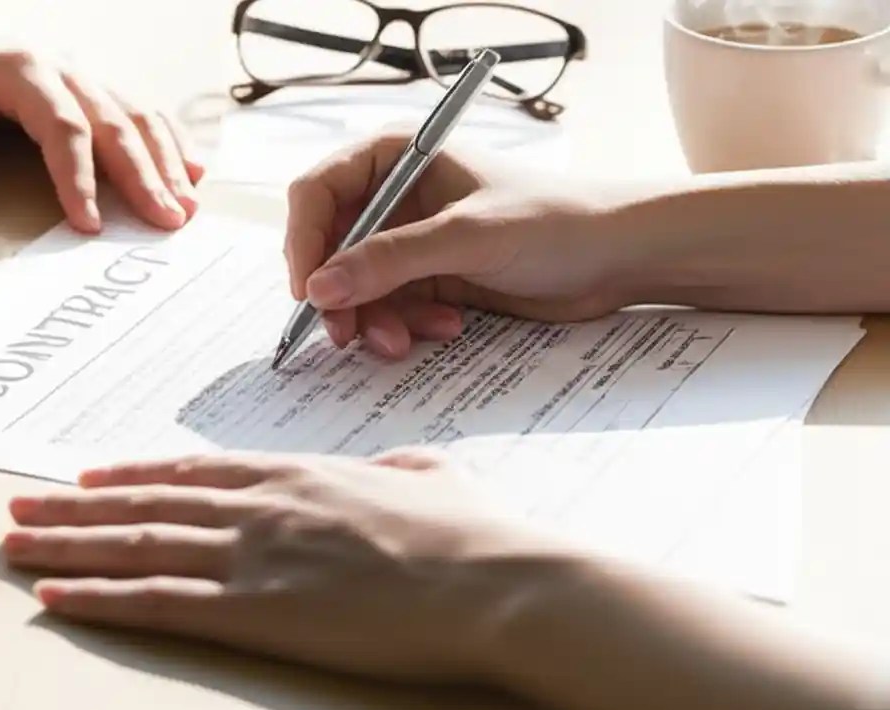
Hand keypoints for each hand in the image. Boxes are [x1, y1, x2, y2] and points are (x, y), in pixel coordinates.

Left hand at [0, 13, 202, 232]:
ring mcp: (90, 75)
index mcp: (21, 70)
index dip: (79, 177)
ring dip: (169, 162)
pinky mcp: (102, 87)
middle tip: (167, 221)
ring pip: (141, 116)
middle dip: (145, 176)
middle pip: (116, 124)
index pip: (61, 127)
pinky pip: (146, 112)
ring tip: (188, 206)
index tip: (90, 225)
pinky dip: (172, 143)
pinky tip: (193, 174)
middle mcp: (66, 69)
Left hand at [4, 449, 574, 683]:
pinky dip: (100, 597)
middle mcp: (261, 506)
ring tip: (16, 542)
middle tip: (21, 504)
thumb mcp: (434, 478)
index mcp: (300, 475)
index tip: (91, 474)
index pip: (196, 471)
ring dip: (68, 544)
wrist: (496, 580)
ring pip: (136, 544)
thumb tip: (400, 471)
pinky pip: (157, 601)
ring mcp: (253, 554)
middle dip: (77, 506)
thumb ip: (400, 470)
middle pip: (147, 503)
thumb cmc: (476, 534)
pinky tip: (57, 597)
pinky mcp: (255, 610)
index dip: (134, 474)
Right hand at [285, 134, 639, 359]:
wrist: (617, 257)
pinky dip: (406, 325)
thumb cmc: (555, 221)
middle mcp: (395, 195)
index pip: (317, 193)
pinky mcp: (429, 277)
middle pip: (328, 247)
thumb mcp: (468, 237)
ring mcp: (410, 239)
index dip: (304, 242)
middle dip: (339, 294)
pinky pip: (389, 307)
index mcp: (396, 156)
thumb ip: (391, 260)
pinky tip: (447, 326)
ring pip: (356, 286)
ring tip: (406, 341)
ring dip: (375, 319)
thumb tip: (319, 288)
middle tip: (347, 335)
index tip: (309, 291)